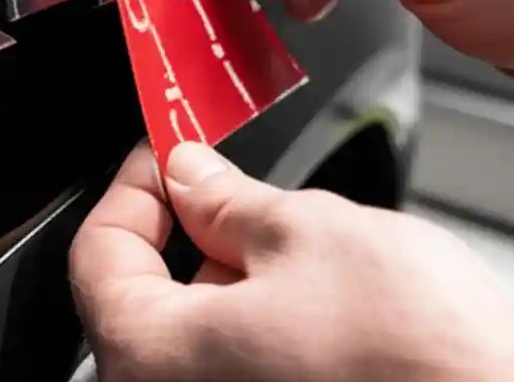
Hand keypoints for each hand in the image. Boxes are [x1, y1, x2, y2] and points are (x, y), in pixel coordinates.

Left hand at [69, 142, 513, 380]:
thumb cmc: (415, 360)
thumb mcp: (307, 234)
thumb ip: (225, 199)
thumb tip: (188, 173)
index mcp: (151, 355)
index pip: (98, 252)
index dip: (132, 186)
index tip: (163, 153)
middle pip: (144, 292)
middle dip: (187, 228)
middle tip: (226, 182)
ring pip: (195, 329)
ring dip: (231, 274)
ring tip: (297, 248)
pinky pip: (235, 362)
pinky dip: (258, 321)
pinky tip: (316, 300)